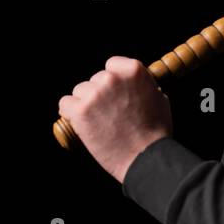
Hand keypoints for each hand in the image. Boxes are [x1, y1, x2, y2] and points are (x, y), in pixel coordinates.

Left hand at [58, 56, 172, 182]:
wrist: (146, 158)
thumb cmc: (155, 132)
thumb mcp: (159, 98)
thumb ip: (142, 85)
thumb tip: (133, 83)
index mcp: (133, 70)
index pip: (111, 65)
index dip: (111, 81)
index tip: (114, 94)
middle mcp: (112, 78)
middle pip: (95, 80)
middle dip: (99, 95)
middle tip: (108, 115)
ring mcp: (95, 94)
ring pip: (79, 91)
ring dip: (85, 104)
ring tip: (99, 123)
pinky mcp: (80, 111)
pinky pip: (65, 104)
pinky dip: (70, 113)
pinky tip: (80, 123)